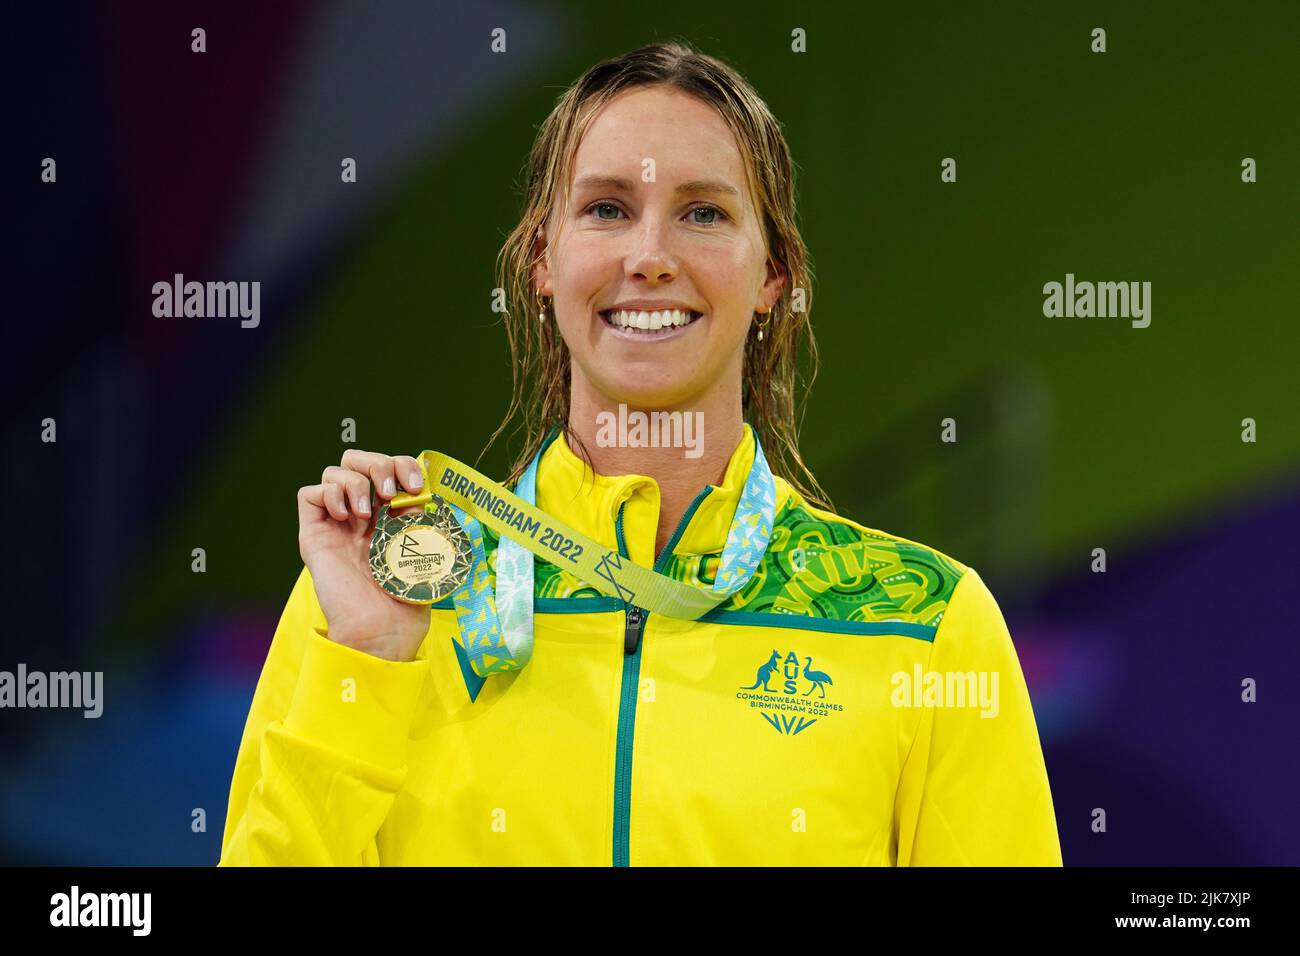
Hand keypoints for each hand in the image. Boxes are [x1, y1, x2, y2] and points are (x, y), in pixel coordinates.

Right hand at [296, 449, 432, 661]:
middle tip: (391, 492)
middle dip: (378, 464)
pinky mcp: (314, 534)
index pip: (390, 468)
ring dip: (355, 483)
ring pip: (334, 472)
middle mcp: (362, 515)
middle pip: (358, 459)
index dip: (403, 465)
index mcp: (390, 514)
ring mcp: (337, 523)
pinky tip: (345, 518)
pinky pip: (309, 493)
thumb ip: (419, 514)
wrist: (382, 627)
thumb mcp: (424, 547)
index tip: (417, 486)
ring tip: (366, 516)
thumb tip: (422, 485)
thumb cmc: (406, 596)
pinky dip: (328, 495)